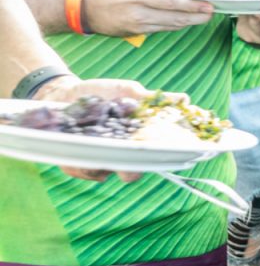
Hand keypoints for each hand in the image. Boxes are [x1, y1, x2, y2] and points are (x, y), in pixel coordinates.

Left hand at [33, 77, 186, 182]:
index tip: (163, 156)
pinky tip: (74, 151)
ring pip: (103, 174)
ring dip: (99, 166)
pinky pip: (78, 170)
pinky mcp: (75, 162)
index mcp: (139, 141)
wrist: (67, 92)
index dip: (165, 159)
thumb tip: (186, 100)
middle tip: (128, 166)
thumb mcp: (130, 91)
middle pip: (132, 174)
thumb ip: (155, 99)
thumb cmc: (104, 92)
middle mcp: (122, 155)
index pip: (157, 157)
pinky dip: (77, 164)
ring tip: (91, 149)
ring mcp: (99, 160)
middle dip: (131, 172)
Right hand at [85, 0, 212, 35]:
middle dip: (198, 16)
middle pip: (176, 18)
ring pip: (171, 26)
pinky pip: (162, 29)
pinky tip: (185, 19)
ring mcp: (137, 26)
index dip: (193, 5)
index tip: (209, 4)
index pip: (171, 2)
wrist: (81, 6)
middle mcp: (138, 13)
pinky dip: (175, 24)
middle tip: (213, 11)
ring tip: (204, 15)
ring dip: (189, 21)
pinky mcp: (137, 34)